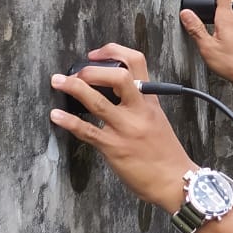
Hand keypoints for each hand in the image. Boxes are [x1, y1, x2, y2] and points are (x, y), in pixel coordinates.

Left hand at [48, 43, 197, 208]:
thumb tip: (112, 93)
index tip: (95, 54)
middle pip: (118, 75)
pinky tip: (56, 116)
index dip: (112, 51)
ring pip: (97, 101)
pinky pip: (88, 131)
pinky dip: (69, 122)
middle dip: (92, 69)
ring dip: (73, 88)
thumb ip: (138, 104)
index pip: (136, 62)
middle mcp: (139, 111)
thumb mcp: (157, 120)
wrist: (176, 181)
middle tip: (75, 73)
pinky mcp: (114, 148)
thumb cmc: (165, 154)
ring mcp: (126, 129)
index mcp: (150, 101)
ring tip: (57, 82)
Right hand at [180, 0, 232, 90]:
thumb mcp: (207, 46)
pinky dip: (219, 12)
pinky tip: (212, 22)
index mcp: (227, 17)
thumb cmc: (231, 63)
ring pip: (229, 3)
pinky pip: (230, 15)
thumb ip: (195, 28)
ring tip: (203, 6)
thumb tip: (186, 14)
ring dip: (216, 0)